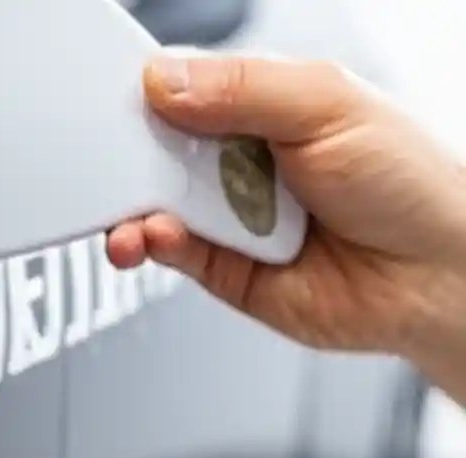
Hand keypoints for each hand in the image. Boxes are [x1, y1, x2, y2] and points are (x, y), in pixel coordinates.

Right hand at [108, 54, 465, 403]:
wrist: (440, 279)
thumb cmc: (412, 183)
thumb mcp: (327, 105)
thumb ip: (241, 88)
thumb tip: (163, 80)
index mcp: (262, 106)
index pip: (185, 89)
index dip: (148, 94)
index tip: (121, 101)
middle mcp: (242, 160)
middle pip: (159, 148)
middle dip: (130, 153)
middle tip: (123, 155)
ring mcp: (231, 215)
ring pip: (156, 203)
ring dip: (133, 206)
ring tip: (132, 210)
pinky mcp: (224, 269)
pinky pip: (173, 253)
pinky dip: (155, 243)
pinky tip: (158, 234)